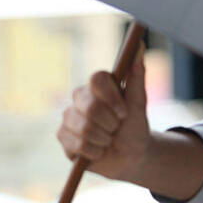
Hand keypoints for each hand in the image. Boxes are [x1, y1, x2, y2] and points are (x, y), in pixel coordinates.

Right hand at [57, 50, 152, 183]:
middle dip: (110, 123)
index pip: (97, 79)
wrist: (129, 156)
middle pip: (90, 106)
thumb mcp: (139, 103)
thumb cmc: (133, 127)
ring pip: (83, 128)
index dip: (111, 98)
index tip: (123, 113)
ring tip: (107, 141)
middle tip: (116, 129)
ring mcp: (69, 117)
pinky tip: (98, 151)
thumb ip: (137, 75)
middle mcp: (80, 98)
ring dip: (103, 139)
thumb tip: (139, 45)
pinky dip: (93, 151)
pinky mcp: (63, 137)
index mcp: (97, 85)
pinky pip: (76, 144)